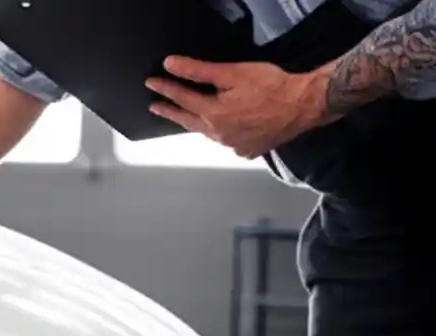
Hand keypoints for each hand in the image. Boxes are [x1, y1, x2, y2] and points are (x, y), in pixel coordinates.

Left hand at [145, 56, 329, 157]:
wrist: (304, 105)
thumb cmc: (272, 87)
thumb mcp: (232, 72)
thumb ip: (199, 70)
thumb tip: (171, 65)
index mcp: (213, 114)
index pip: (181, 99)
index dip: (165, 89)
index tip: (151, 83)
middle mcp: (219, 134)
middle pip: (188, 121)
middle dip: (171, 112)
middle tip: (156, 107)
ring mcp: (233, 146)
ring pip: (208, 134)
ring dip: (196, 124)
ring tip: (188, 117)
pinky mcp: (248, 150)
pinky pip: (228, 143)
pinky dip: (223, 135)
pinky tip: (224, 129)